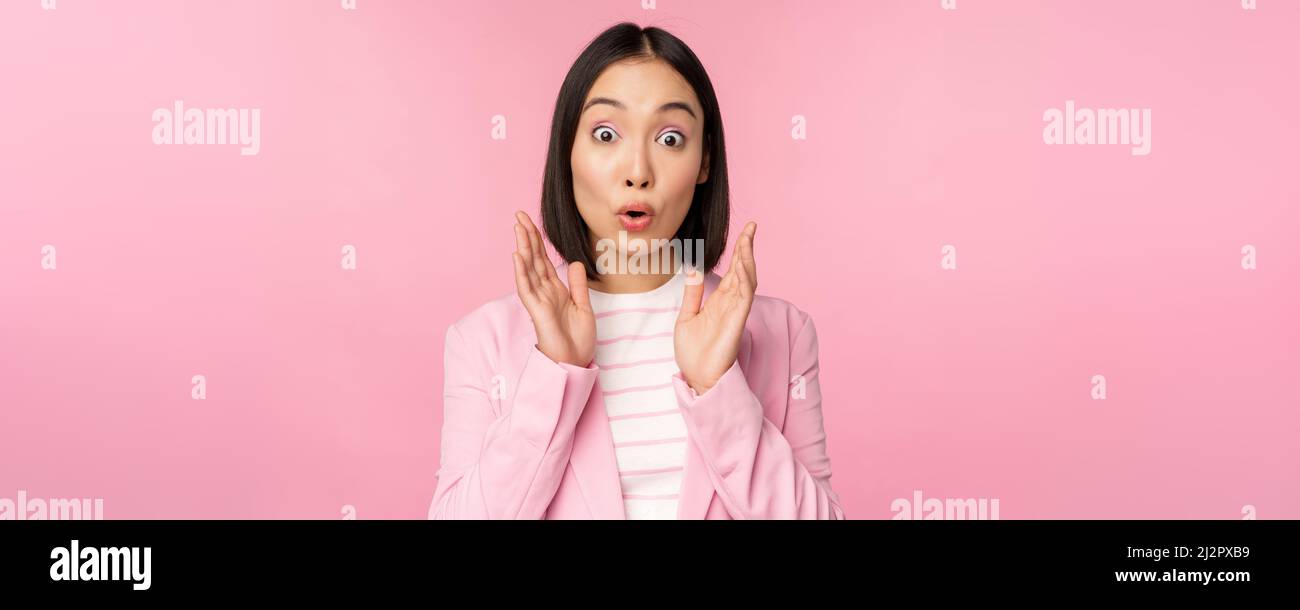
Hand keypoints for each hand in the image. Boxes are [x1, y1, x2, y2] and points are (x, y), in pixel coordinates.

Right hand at [511, 211, 595, 367]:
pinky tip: (518, 255)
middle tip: (519, 215)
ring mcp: (539, 300)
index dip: (537, 241)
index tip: (529, 222)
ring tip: (518, 228)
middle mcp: (544, 292)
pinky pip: (527, 288)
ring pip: (528, 269)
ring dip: (523, 248)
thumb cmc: (578, 340)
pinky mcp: (537, 311)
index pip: (543, 260)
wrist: (576, 362)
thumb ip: (577, 285)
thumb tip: (573, 262)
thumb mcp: (583, 307)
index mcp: (555, 290)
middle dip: (527, 237)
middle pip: (533, 259)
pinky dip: (522, 271)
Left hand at [674, 221, 756, 393]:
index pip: (733, 269)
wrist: (697, 377)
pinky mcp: (737, 323)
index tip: (745, 231)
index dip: (739, 250)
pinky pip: (744, 298)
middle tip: (752, 226)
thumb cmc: (694, 352)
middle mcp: (731, 303)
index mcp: (720, 301)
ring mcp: (736, 312)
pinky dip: (745, 281)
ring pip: (747, 280)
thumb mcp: (686, 317)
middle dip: (748, 248)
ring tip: (747, 240)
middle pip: (744, 269)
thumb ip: (693, 294)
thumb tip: (693, 271)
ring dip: (748, 260)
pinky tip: (742, 266)